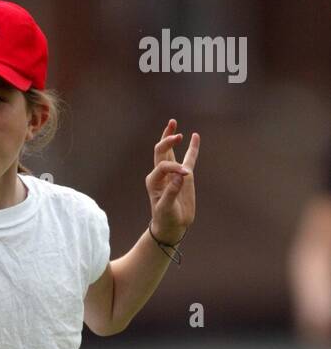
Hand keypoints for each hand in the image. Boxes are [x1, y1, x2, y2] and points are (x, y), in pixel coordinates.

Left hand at [146, 119, 199, 245]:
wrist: (171, 226)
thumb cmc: (165, 218)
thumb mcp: (166, 208)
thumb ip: (172, 192)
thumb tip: (181, 175)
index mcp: (154, 180)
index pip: (164, 165)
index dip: (175, 167)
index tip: (186, 175)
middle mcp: (161, 173)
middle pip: (161, 150)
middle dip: (167, 140)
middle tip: (177, 135)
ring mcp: (172, 172)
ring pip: (170, 150)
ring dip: (170, 136)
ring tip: (172, 122)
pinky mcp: (184, 175)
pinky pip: (188, 158)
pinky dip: (192, 148)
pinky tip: (194, 136)